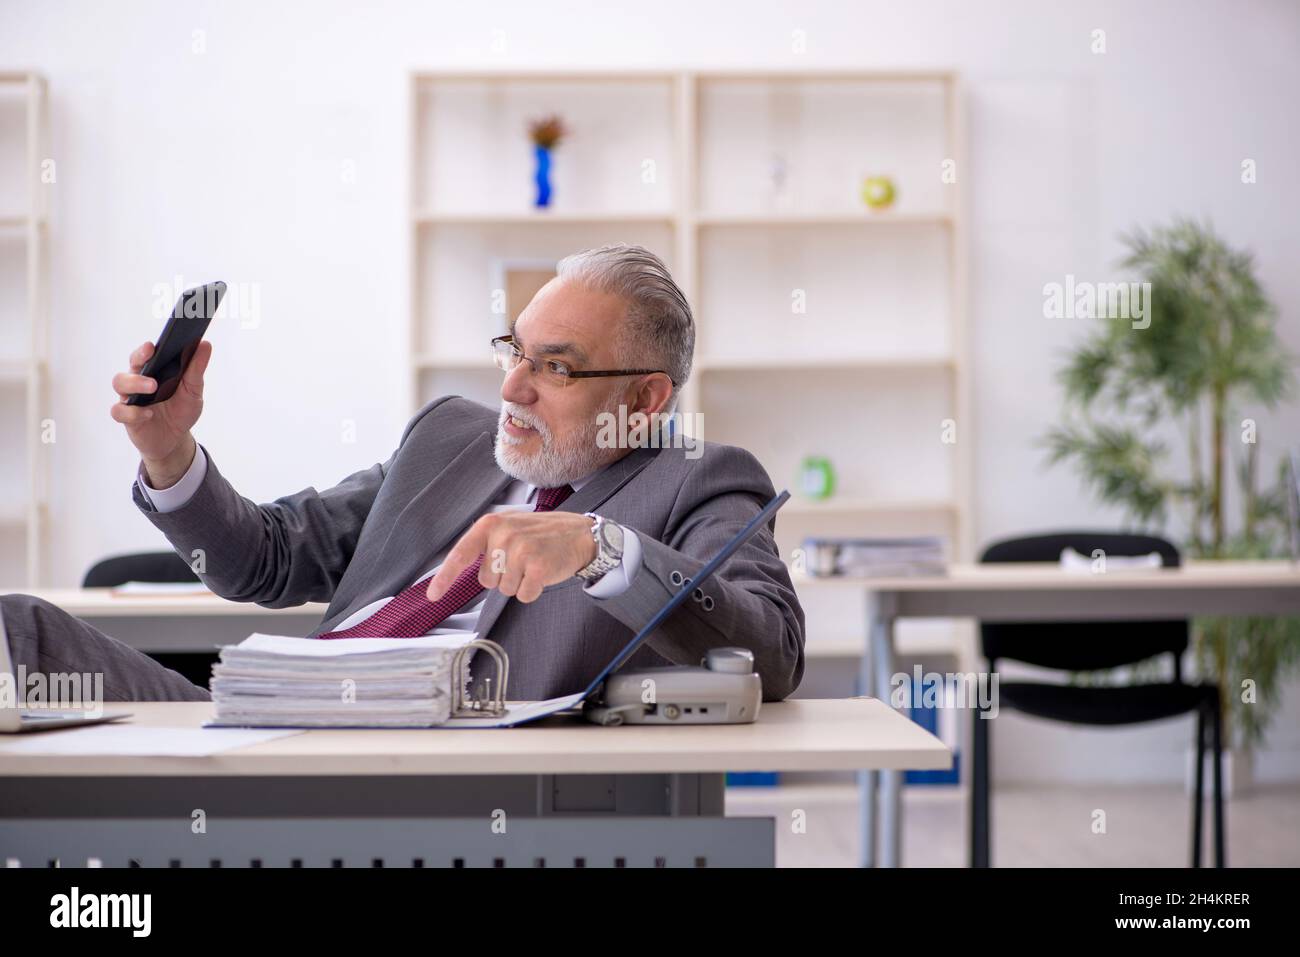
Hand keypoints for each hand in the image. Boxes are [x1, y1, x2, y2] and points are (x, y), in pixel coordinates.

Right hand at [110, 339, 212, 487]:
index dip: (144, 350)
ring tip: (153, 388)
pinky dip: (133, 412)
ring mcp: (130, 399)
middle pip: (129, 366)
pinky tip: (149, 414)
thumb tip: (205, 344)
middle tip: (155, 369)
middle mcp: (137, 382)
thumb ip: (196, 369)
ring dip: (134, 384)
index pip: (143, 356)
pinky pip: (119, 411)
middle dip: (138, 364)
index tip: (151, 346)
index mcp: (152, 372)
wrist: (175, 439)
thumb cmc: (181, 410)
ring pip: (119, 384)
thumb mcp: (193, 390)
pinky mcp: (127, 418)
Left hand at [428, 511, 597, 603]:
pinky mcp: (537, 568)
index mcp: (491, 524)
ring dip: (520, 583)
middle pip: (487, 580)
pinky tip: (543, 573)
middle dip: (503, 576)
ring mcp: (521, 551)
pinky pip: (524, 596)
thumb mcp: (509, 526)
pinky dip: (533, 590)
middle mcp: (503, 535)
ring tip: (535, 563)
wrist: (580, 533)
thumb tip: (460, 569)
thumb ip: (485, 544)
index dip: (444, 578)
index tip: (432, 595)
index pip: (461, 555)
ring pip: (505, 590)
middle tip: (523, 560)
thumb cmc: (542, 534)